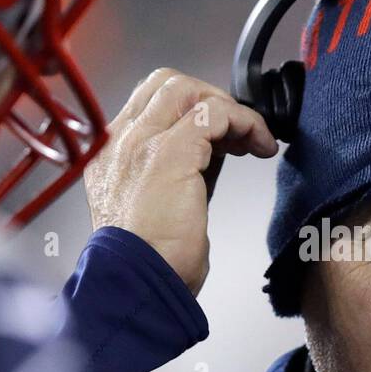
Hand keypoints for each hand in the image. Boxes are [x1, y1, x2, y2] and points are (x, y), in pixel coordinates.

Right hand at [83, 68, 276, 295]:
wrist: (135, 286)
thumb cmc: (149, 263)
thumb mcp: (159, 206)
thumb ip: (179, 170)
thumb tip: (215, 150)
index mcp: (110, 154)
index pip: (152, 104)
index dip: (194, 109)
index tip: (224, 135)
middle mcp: (118, 141)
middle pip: (167, 84)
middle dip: (213, 99)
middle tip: (240, 132)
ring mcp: (139, 142)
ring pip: (189, 90)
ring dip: (231, 109)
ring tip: (254, 139)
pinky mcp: (168, 152)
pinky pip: (214, 113)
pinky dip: (244, 122)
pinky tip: (259, 145)